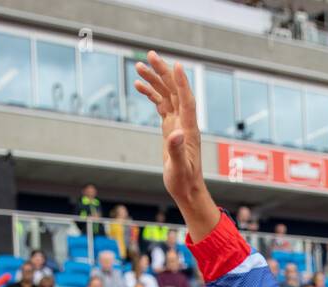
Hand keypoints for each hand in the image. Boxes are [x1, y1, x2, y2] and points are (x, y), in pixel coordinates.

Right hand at [133, 52, 214, 226]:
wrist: (188, 189)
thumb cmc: (184, 181)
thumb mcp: (178, 168)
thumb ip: (176, 150)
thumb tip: (176, 133)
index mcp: (189, 129)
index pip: (186, 100)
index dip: (182, 83)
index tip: (176, 64)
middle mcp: (185, 122)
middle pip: (174, 91)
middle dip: (162, 72)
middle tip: (148, 55)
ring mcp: (178, 123)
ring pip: (166, 95)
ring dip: (154, 80)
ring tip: (138, 66)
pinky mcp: (171, 127)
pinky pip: (161, 105)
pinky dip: (151, 94)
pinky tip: (138, 86)